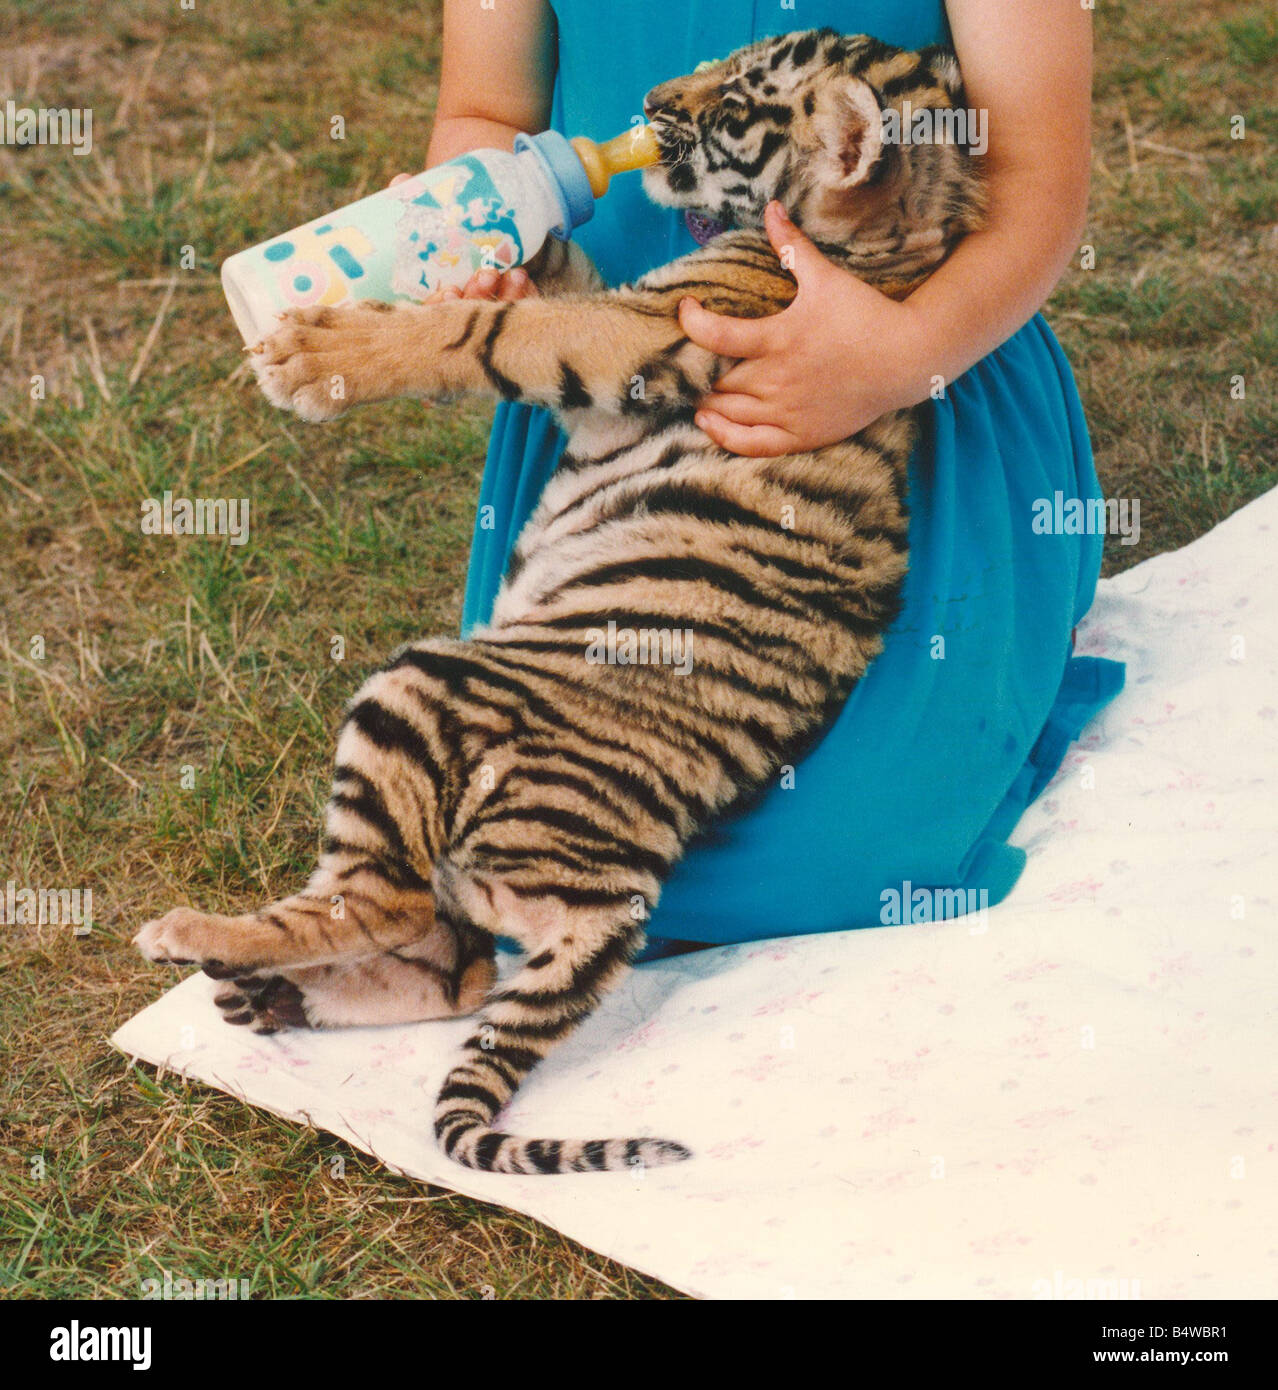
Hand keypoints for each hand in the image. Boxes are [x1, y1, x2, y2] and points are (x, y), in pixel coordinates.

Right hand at [388, 172, 538, 302]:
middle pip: (466, 319)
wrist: (462, 233)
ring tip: (514, 273)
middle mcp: (453, 315)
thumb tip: (402, 181)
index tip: (450, 291)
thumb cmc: (432, 237)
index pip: (432, 316)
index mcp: (427, 303)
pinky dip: (521, 293)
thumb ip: (412, 209)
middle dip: (478, 299)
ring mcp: (481, 315)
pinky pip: (515, 309)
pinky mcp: (506, 310)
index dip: (441, 308)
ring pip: (494, 316)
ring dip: (506, 297)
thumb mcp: (421, 224)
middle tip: (487, 274)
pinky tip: (520, 276)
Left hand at [678, 202, 931, 455]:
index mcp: (777, 338)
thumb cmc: (865, 315)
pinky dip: (724, 436)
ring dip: (705, 399)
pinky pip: (750, 443)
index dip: (691, 322)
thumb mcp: (826, 277)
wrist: (906, 360)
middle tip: (683, 356)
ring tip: (692, 386)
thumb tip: (770, 208)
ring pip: (727, 411)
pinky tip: (707, 422)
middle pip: (715, 378)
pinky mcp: (800, 434)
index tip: (686, 310)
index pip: (715, 335)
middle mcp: (775, 379)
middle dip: (695, 367)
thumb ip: (791, 246)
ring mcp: (786, 410)